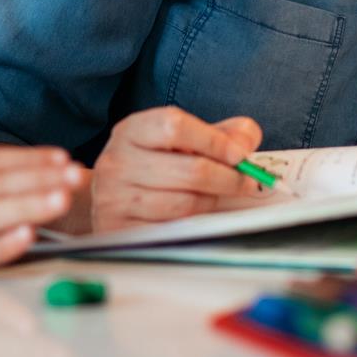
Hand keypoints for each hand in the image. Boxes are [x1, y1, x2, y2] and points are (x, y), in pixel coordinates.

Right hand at [90, 106, 262, 231]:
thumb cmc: (153, 165)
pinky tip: (195, 215)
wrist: (110, 198)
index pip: (175, 126)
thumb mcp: (180, 141)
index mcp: (132, 130)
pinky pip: (173, 229)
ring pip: (185, 203)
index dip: (215, 141)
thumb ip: (218, 134)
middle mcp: (117, 161)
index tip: (240, 154)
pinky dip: (193, 223)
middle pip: (190, 170)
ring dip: (211, 202)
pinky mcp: (120, 230)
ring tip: (215, 196)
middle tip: (246, 182)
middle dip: (228, 178)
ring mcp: (115, 198)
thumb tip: (246, 140)